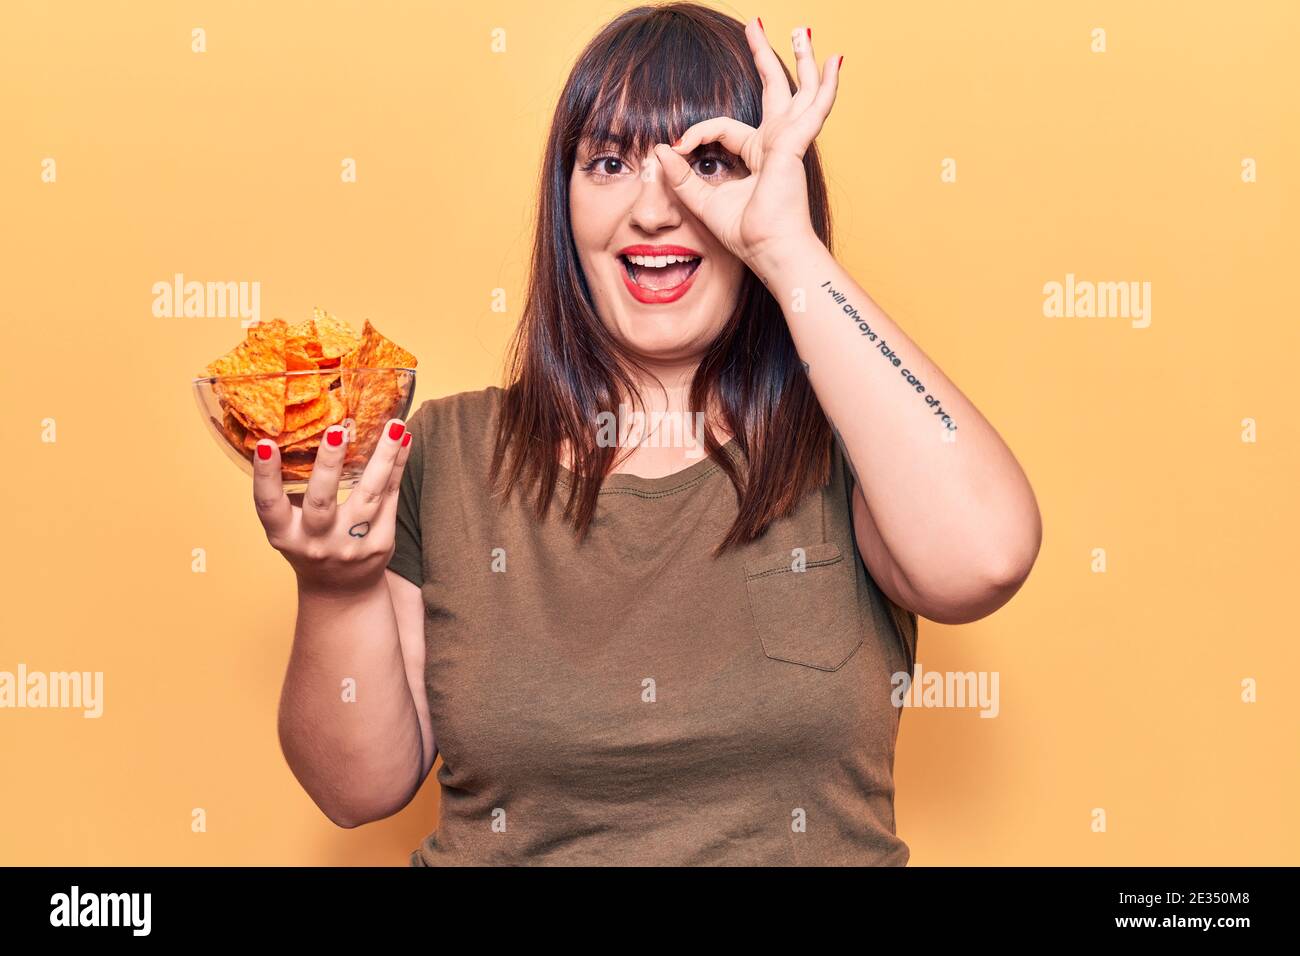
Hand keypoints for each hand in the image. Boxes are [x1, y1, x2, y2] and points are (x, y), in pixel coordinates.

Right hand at [252, 419, 412, 595]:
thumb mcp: (291, 524)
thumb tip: (297, 428)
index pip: (269, 505)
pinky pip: (391, 497)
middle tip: (338, 430)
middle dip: (330, 464)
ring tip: (394, 426)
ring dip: (384, 457)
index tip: (266, 444)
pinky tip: (404, 440)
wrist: (341, 591)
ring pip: (370, 495)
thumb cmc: (311, 543)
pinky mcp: (381, 542)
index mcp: (286, 535)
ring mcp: (352, 544)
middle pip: (323, 501)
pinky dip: (398, 466)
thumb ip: (292, 488)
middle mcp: (317, 542)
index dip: (265, 476)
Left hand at [651, 19, 840, 269]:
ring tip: (803, 29)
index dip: (696, 133)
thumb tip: (660, 150)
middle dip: (764, 57)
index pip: (723, 127)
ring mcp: (789, 141)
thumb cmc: (746, 234)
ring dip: (801, 58)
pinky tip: (836, 61)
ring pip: (798, 90)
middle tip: (755, 27)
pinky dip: (826, 86)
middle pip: (773, 90)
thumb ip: (681, 176)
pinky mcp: (795, 143)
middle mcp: (776, 143)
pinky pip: (811, 108)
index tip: (676, 145)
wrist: (770, 251)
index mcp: (758, 155)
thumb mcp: (702, 201)